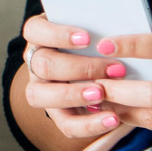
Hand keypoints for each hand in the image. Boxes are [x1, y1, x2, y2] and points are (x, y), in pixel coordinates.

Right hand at [19, 13, 131, 140]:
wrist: (105, 67)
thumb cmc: (100, 39)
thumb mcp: (97, 28)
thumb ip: (100, 26)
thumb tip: (116, 27)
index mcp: (39, 36)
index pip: (35, 31)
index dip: (58, 35)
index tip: (87, 39)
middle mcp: (35, 63)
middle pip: (42, 64)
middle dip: (78, 68)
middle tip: (113, 69)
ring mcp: (42, 89)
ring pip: (40, 96)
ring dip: (73, 95)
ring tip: (102, 94)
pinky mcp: (57, 114)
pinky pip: (65, 124)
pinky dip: (89, 124)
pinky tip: (113, 119)